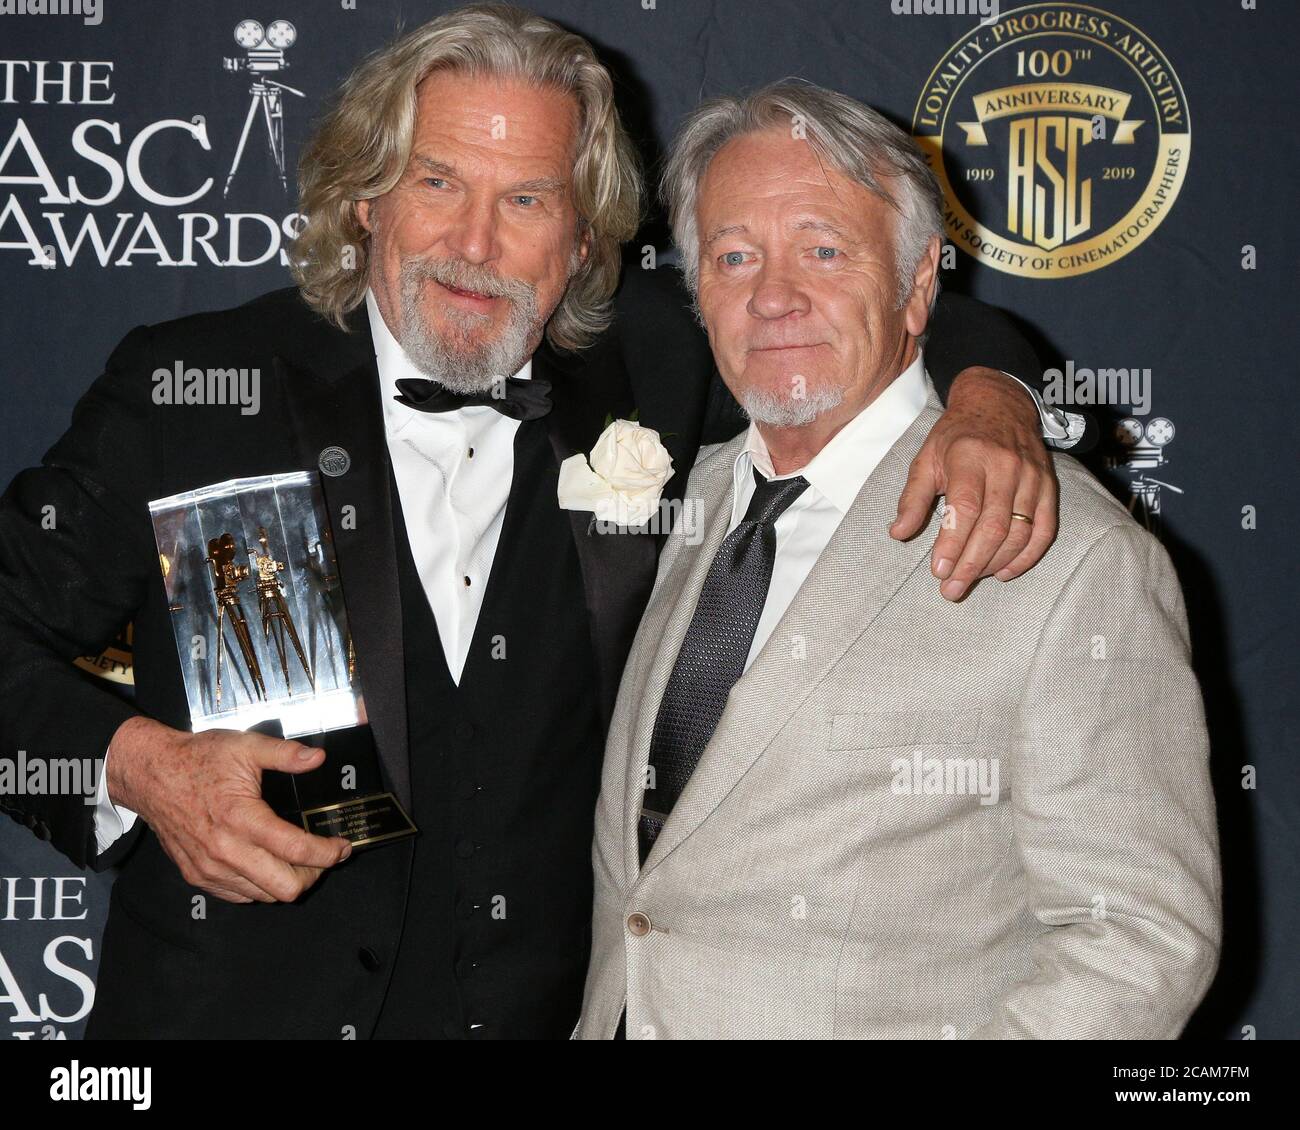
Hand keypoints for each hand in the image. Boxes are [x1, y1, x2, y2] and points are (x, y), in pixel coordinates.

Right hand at [106, 716, 351, 903]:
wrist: (151, 775)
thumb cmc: (198, 759)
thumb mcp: (245, 746)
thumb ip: (285, 754)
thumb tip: (318, 759)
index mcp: (242, 818)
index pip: (296, 850)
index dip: (327, 853)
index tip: (342, 848)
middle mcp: (225, 851)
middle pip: (285, 888)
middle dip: (312, 874)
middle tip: (322, 856)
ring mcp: (210, 868)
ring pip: (264, 896)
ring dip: (287, 881)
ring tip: (298, 859)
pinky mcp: (198, 876)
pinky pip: (239, 896)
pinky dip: (260, 886)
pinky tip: (267, 864)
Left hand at [891, 366, 1057, 600]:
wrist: (1000, 405)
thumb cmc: (956, 436)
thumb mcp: (925, 458)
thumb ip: (912, 498)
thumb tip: (898, 534)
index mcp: (969, 457)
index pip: (965, 508)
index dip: (953, 543)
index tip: (938, 570)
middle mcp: (1005, 467)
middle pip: (993, 526)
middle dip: (971, 564)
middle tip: (951, 589)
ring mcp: (1032, 477)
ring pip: (1020, 532)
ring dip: (995, 564)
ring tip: (969, 581)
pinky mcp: (1049, 487)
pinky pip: (1045, 530)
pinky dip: (1027, 557)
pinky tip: (1005, 573)